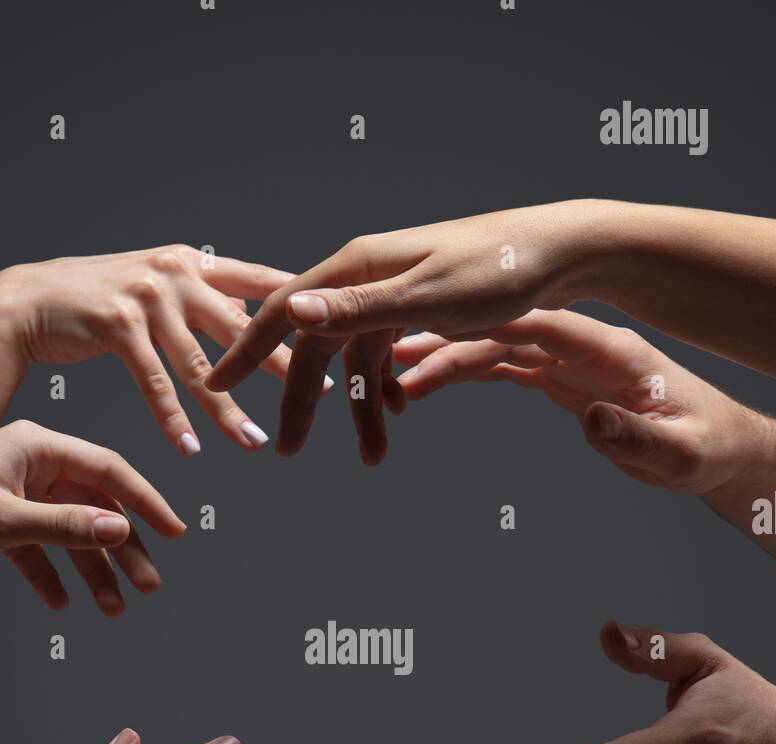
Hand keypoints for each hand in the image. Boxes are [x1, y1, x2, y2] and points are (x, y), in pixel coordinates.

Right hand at [0, 245, 319, 454]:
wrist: (28, 299)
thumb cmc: (97, 301)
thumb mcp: (156, 288)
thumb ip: (201, 299)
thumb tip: (248, 315)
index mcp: (193, 263)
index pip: (260, 283)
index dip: (300, 308)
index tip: (340, 330)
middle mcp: (175, 272)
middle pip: (241, 326)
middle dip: (282, 363)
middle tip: (318, 394)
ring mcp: (146, 296)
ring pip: (199, 364)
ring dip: (227, 409)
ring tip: (254, 443)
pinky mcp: (116, 323)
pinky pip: (153, 381)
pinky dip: (171, 418)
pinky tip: (188, 448)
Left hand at [0, 420, 184, 614]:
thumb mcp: (4, 520)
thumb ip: (66, 526)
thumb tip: (120, 531)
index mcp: (35, 446)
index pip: (107, 470)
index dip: (145, 502)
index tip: (174, 532)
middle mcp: (27, 465)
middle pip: (93, 506)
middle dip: (122, 550)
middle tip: (149, 586)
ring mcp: (12, 493)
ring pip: (68, 533)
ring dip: (91, 570)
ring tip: (113, 608)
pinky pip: (36, 549)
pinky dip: (50, 574)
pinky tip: (61, 602)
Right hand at [205, 202, 603, 463]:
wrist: (559, 254)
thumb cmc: (500, 271)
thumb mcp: (426, 297)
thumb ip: (358, 309)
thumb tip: (293, 311)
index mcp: (359, 267)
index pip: (285, 311)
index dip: (248, 350)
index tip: (215, 385)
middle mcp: (368, 277)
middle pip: (316, 344)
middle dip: (303, 400)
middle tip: (287, 451)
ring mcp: (393, 294)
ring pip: (357, 359)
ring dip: (362, 409)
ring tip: (372, 457)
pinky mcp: (420, 308)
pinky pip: (387, 356)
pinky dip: (388, 390)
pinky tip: (400, 415)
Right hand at [393, 309, 762, 492]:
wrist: (720, 446)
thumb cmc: (707, 447)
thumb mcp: (680, 452)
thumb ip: (636, 437)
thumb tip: (591, 422)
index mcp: (612, 352)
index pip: (544, 327)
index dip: (490, 323)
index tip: (440, 322)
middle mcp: (582, 346)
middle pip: (503, 333)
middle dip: (448, 340)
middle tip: (391, 352)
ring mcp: (567, 360)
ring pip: (491, 350)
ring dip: (441, 358)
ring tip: (389, 374)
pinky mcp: (559, 379)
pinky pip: (499, 369)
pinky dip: (460, 374)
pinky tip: (419, 386)